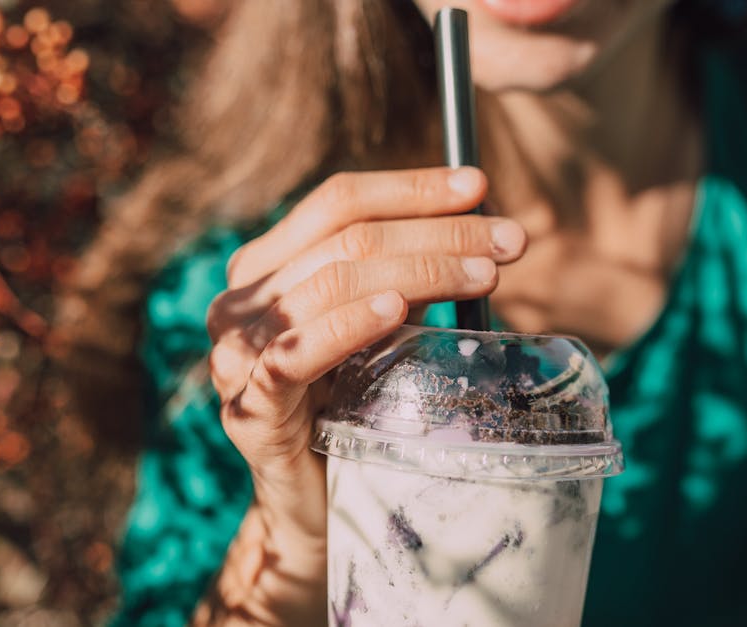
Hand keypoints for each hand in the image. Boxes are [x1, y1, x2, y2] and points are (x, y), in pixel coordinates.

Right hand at [196, 166, 525, 624]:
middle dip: (437, 233)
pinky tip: (396, 312)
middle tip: (510, 241)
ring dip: (416, 271)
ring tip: (482, 274)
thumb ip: (405, 278)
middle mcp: (240, 300)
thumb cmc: (352, 408)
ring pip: (330, 283)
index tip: (480, 187)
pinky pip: (293, 355)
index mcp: (267, 267)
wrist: (316, 506)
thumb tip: (485, 231)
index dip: (411, 188)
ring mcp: (236, 354)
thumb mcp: (380, 329)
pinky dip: (347, 326)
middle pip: (345, 238)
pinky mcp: (247, 410)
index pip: (338, 202)